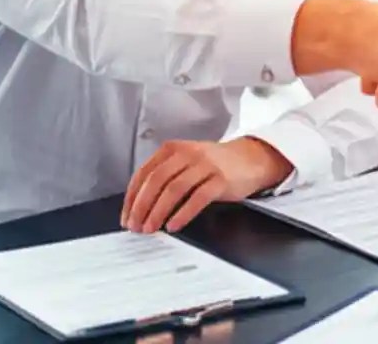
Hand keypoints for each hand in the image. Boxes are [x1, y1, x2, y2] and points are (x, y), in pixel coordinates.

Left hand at [121, 137, 291, 233]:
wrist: (251, 159)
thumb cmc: (214, 165)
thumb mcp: (186, 162)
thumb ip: (165, 176)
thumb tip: (139, 207)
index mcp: (173, 149)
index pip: (144, 173)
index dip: (131, 198)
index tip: (126, 216)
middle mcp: (188, 154)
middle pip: (156, 181)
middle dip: (142, 207)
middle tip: (135, 226)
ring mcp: (206, 165)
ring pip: (174, 190)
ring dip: (158, 212)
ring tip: (151, 229)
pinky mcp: (221, 179)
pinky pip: (198, 198)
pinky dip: (183, 214)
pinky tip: (174, 225)